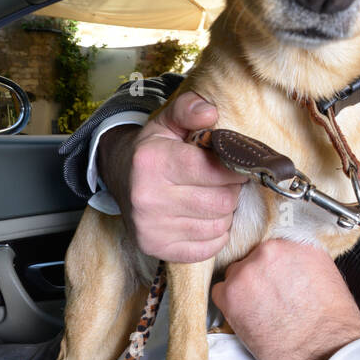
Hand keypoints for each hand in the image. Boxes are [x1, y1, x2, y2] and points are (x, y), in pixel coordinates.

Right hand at [97, 90, 248, 262]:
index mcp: (153, 162)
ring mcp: (151, 228)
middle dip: (231, 189)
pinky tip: (205, 217)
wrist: (120, 177)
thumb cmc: (153, 149)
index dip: (235, 167)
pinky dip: (216, 233)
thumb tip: (210, 112)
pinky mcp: (156, 249)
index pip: (214, 170)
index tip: (238, 164)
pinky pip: (209, 247)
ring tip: (212, 196)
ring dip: (225, 212)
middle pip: (223, 201)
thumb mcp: (167, 122)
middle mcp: (148, 198)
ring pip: (219, 225)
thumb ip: (189, 110)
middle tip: (223, 181)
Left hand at [211, 239, 359, 359]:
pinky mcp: (231, 294)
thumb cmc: (332, 320)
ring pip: (235, 275)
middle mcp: (269, 251)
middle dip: (258, 278)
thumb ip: (301, 261)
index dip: (273, 268)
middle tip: (269, 299)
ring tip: (259, 311)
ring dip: (243, 291)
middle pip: (252, 260)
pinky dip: (229, 305)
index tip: (276, 280)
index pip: (272, 249)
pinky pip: (220, 292)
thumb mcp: (326, 274)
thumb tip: (288, 266)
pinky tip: (247, 317)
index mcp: (294, 243)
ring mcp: (247, 271)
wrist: (325, 348)